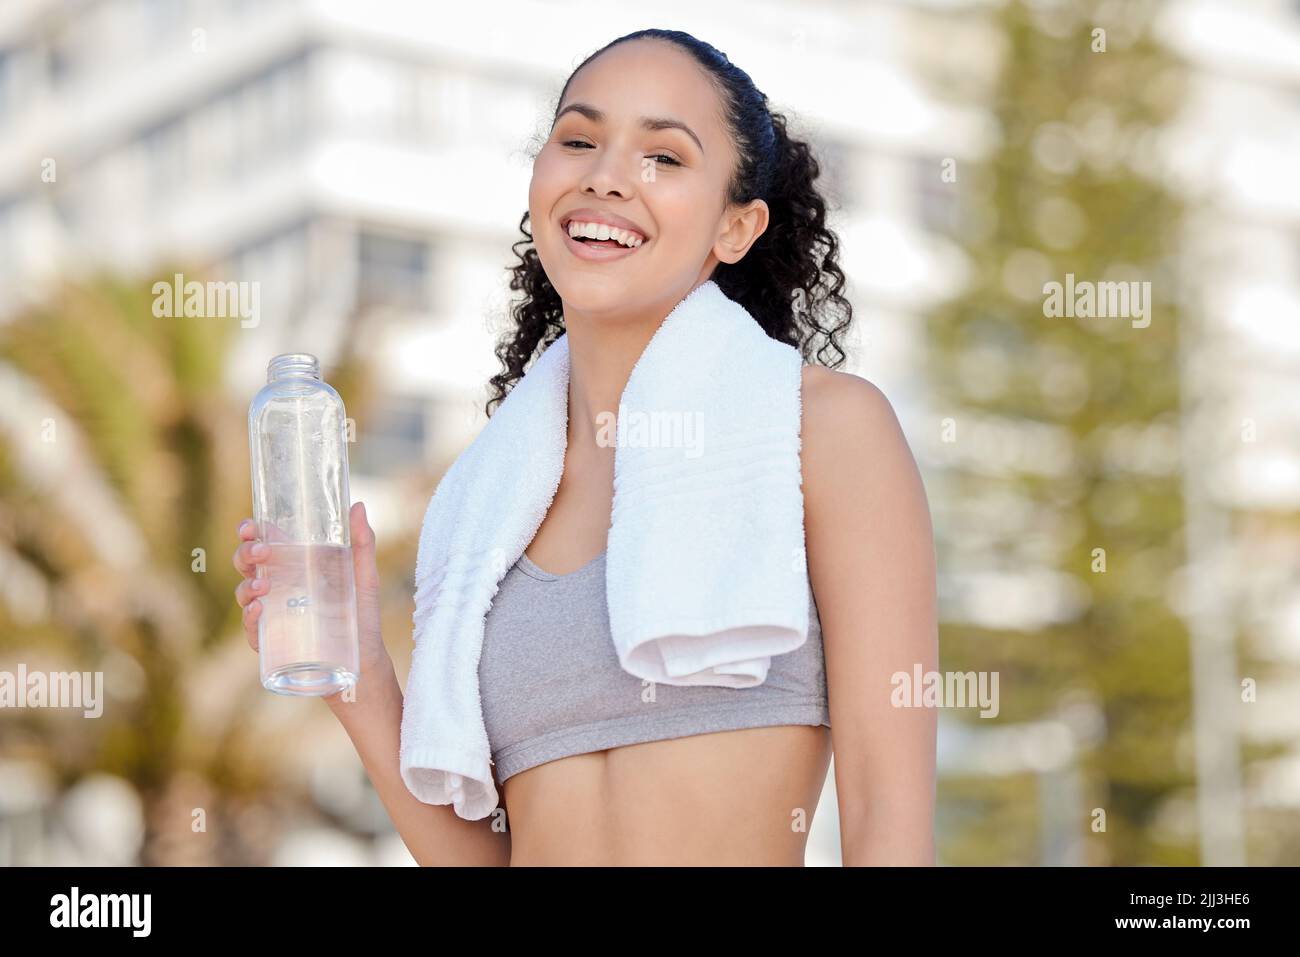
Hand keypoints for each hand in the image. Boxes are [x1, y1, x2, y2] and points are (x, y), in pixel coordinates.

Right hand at [232, 502, 390, 672]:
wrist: (364, 663)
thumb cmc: (362, 617)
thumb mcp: (365, 578)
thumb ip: (362, 543)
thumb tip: (357, 505)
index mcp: (295, 568)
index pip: (264, 544)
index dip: (251, 532)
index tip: (251, 526)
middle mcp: (279, 589)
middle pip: (247, 565)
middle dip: (246, 554)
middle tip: (262, 552)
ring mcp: (273, 616)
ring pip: (244, 594)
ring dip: (247, 585)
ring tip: (264, 585)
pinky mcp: (272, 643)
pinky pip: (252, 629)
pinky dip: (250, 618)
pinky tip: (259, 610)